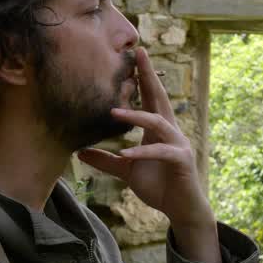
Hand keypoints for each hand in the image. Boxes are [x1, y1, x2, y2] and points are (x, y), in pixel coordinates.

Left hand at [77, 48, 220, 262]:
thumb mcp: (127, 171)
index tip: (134, 54)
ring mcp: (178, 144)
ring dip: (137, 116)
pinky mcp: (181, 160)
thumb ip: (107, 160)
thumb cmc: (159, 187)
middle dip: (149, 76)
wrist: (181, 209)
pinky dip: (144, 151)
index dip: (142, 77)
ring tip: (115, 111)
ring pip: (159, 122)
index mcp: (157, 130)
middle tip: (139, 53)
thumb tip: (81, 151)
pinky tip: (127, 153)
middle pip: (159, 98)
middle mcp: (170, 131)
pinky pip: (162, 152)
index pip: (150, 98)